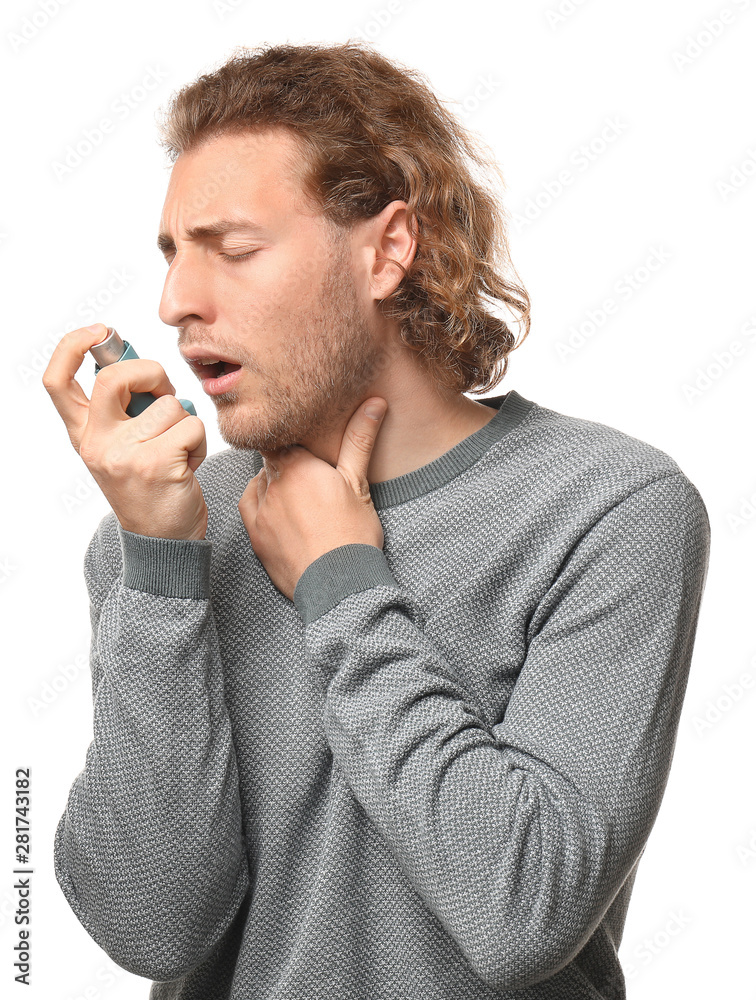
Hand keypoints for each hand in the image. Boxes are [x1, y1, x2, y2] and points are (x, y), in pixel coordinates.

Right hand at [43, 323, 207, 539]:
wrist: (164, 542)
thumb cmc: (150, 487)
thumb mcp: (121, 448)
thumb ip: (122, 410)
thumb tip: (137, 362)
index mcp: (84, 435)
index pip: (57, 381)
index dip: (73, 345)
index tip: (102, 331)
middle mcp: (97, 443)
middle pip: (113, 377)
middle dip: (150, 371)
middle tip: (164, 390)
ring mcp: (125, 454)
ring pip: (168, 404)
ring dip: (185, 422)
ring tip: (179, 449)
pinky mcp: (157, 464)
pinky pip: (192, 425)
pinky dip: (200, 441)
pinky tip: (189, 463)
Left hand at [237, 397, 387, 600]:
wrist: (337, 585)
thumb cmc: (352, 534)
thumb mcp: (358, 482)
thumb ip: (359, 439)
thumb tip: (374, 402)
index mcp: (298, 464)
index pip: (285, 433)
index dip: (296, 435)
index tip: (307, 440)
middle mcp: (273, 482)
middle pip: (272, 456)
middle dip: (287, 458)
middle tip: (309, 469)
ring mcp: (261, 508)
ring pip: (261, 478)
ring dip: (275, 479)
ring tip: (300, 493)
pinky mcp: (255, 533)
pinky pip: (249, 503)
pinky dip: (260, 498)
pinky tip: (278, 504)